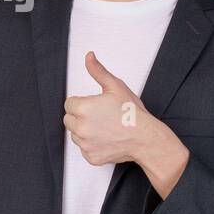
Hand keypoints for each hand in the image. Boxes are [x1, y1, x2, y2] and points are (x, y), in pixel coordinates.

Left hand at [63, 51, 147, 166]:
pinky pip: (84, 149)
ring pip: (75, 134)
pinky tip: (106, 138)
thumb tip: (89, 57)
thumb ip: (98, 71)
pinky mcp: (91, 157)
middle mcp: (81, 128)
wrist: (145, 138)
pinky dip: (92, 144)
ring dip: (84, 130)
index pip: (69, 103)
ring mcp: (85, 144)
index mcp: (83, 108)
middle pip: (69, 119)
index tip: (95, 105)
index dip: (82, 102)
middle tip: (100, 115)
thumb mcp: (115, 86)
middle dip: (80, 116)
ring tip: (104, 127)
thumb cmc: (132, 113)